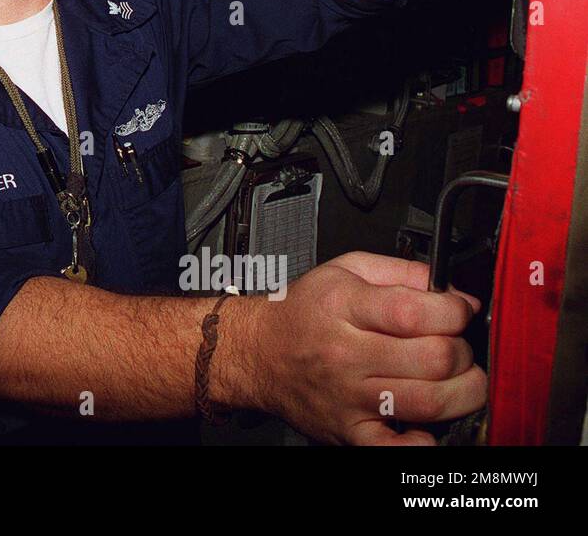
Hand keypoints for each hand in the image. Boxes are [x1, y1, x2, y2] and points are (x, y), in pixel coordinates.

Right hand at [253, 251, 487, 444]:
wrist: (256, 353)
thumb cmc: (302, 312)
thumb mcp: (345, 270)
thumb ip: (401, 271)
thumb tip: (453, 291)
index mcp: (344, 306)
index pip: (414, 311)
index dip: (454, 311)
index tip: (460, 311)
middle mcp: (345, 352)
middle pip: (432, 358)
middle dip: (463, 351)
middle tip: (457, 347)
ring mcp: (347, 396)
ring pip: (428, 403)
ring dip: (462, 393)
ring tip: (457, 381)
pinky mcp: (348, 430)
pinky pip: (393, 448)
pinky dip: (422, 444)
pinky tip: (427, 427)